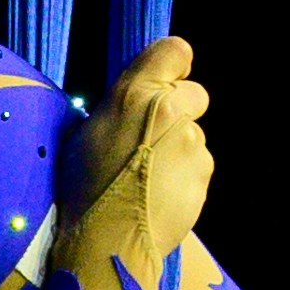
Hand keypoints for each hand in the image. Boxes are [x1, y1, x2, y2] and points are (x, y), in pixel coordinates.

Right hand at [64, 33, 212, 262]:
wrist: (108, 239)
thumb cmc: (85, 185)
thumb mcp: (85, 132)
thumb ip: (120, 107)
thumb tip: (135, 103)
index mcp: (137, 93)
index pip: (175, 51)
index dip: (173, 66)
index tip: (166, 81)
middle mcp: (172, 111)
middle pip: (195, 95)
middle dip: (179, 111)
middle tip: (150, 139)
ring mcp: (193, 144)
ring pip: (194, 136)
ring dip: (178, 150)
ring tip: (147, 177)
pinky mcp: (204, 174)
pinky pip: (197, 167)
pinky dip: (183, 177)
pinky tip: (158, 194)